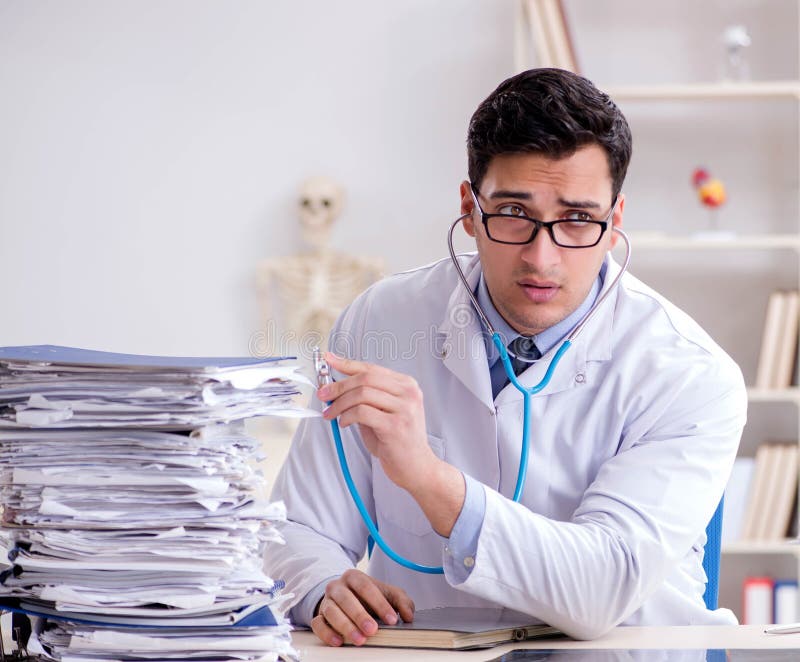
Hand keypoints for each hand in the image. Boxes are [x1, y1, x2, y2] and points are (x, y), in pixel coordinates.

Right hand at [311, 569, 413, 646]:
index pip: (366, 586)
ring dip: (345, 626)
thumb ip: (401, 600)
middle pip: (346, 598)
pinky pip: (317, 624)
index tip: (392, 619)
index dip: (379, 603)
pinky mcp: (319, 616)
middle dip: (360, 615)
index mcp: (354, 577)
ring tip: (359, 639)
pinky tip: (338, 641)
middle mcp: (337, 587)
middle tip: (373, 630)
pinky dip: (326, 633)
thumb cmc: (367, 597)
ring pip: (331, 611)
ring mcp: (327, 602)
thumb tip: (408, 615)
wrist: (345, 597)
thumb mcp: (386, 593)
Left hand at [318, 353, 434, 492]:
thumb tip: (337, 387)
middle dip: (339, 386)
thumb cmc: (399, 441)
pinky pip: (362, 413)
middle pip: (365, 378)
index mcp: (406, 385)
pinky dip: (346, 416)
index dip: (347, 364)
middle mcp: (408, 393)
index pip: (372, 368)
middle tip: (324, 395)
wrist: (417, 467)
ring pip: (361, 394)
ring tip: (331, 414)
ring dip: (340, 404)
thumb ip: (366, 398)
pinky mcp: (395, 425)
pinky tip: (343, 423)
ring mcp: (404, 408)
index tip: (330, 361)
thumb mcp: (384, 412)